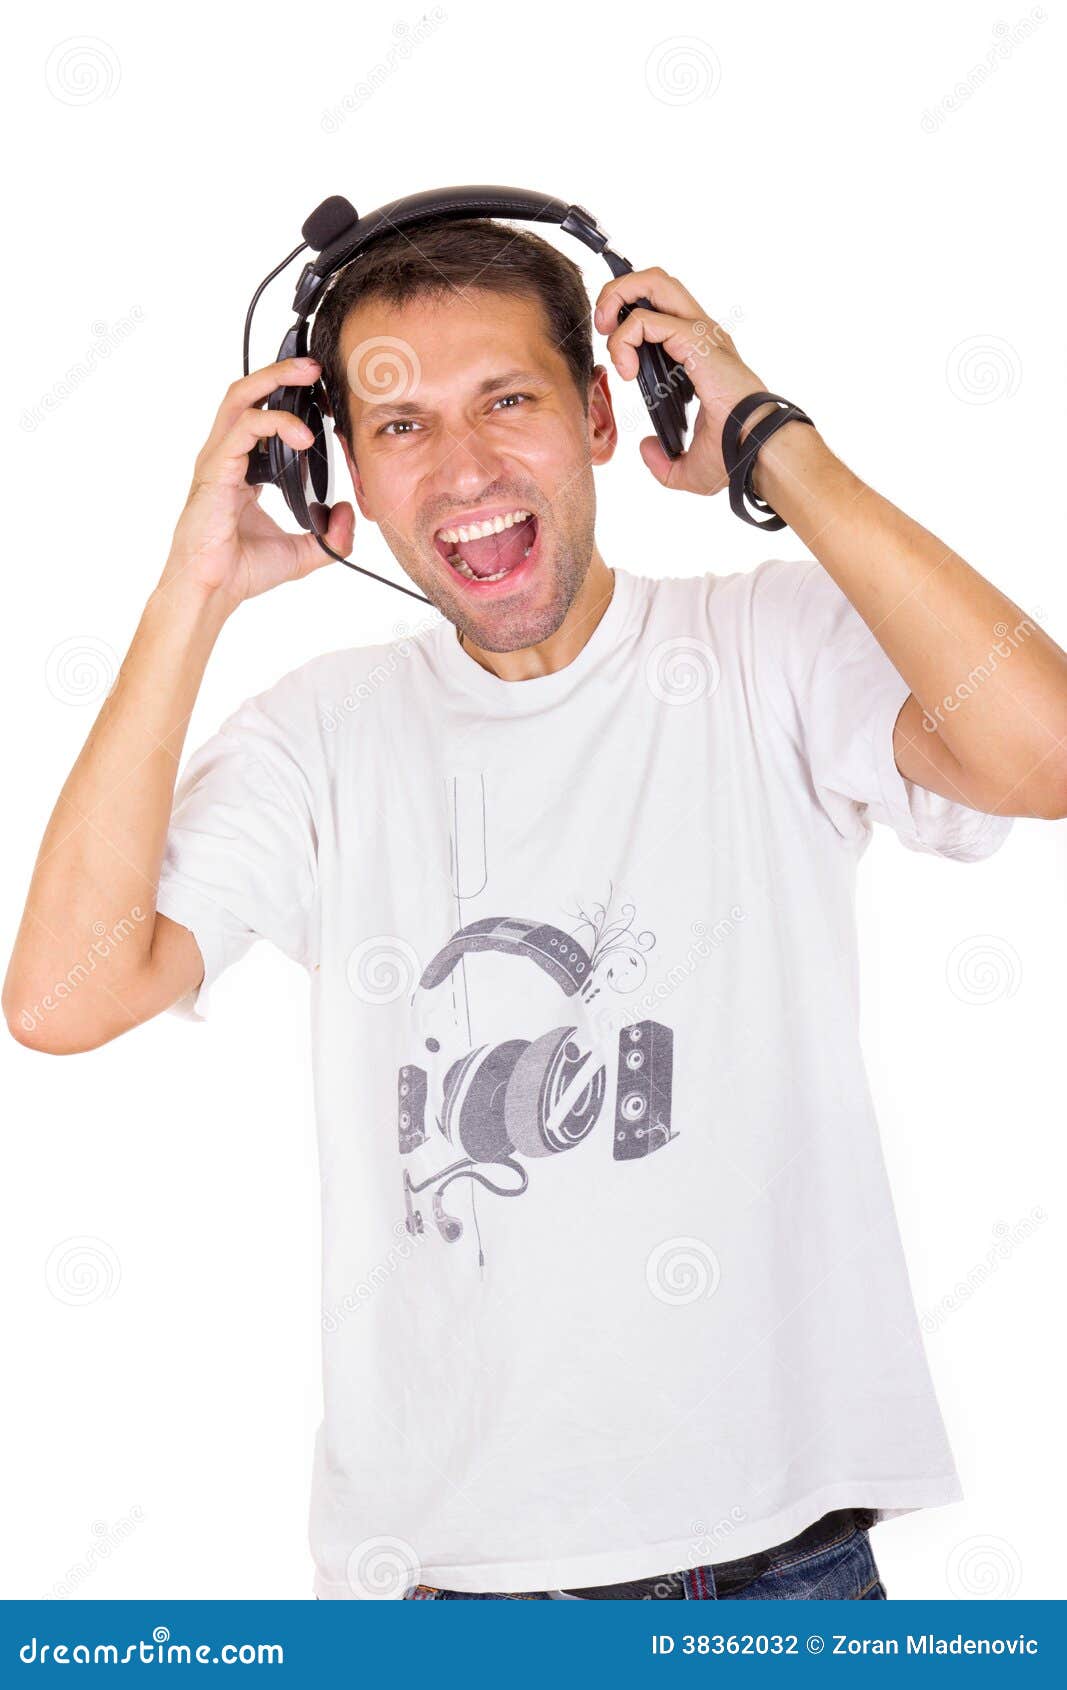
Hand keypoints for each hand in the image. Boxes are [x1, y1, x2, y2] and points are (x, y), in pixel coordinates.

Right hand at [158, 357, 355, 610]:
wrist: (211, 592)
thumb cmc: (241, 572)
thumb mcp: (302, 553)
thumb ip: (330, 537)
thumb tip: (348, 512)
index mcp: (243, 470)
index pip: (261, 418)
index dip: (290, 403)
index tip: (323, 400)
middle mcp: (227, 458)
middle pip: (247, 395)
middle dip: (280, 373)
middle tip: (314, 367)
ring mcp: (217, 461)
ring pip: (240, 398)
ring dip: (274, 380)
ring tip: (308, 376)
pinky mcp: (215, 470)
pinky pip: (243, 430)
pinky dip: (275, 423)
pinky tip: (303, 437)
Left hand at [593, 269, 775, 496]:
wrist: (758, 451)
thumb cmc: (737, 454)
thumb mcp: (691, 467)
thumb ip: (665, 461)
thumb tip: (648, 449)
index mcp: (700, 352)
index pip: (663, 308)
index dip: (631, 320)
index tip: (621, 361)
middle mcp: (701, 334)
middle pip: (656, 281)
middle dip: (618, 294)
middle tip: (604, 329)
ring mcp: (699, 333)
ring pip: (653, 282)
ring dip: (619, 299)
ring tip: (607, 334)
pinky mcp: (694, 341)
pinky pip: (646, 320)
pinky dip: (625, 340)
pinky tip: (628, 371)